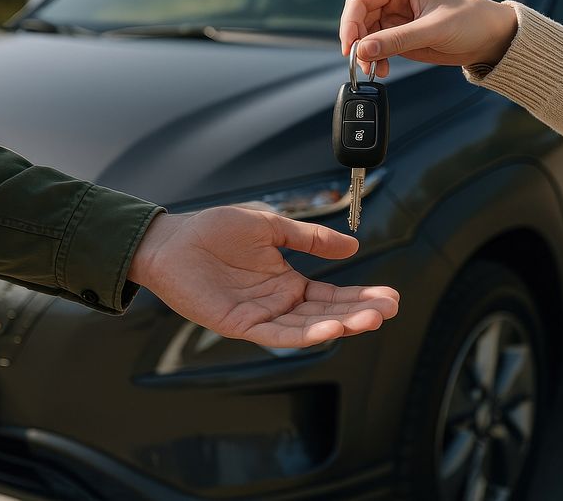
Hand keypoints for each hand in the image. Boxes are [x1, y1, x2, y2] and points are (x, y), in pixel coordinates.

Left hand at [129, 206, 398, 347]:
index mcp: (287, 281)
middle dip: (360, 312)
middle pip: (328, 314)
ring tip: (370, 319)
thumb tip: (353, 247)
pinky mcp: (241, 325)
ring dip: (340, 325)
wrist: (171, 240)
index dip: (361, 296)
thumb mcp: (271, 227)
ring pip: (308, 327)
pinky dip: (305, 335)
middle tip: (391, 309)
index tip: (391, 297)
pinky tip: (330, 330)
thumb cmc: (215, 230)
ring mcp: (261, 316)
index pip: (332, 295)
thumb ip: (309, 238)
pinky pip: (278, 335)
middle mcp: (278, 303)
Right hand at [340, 0, 517, 76]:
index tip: (350, 46)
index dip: (350, 23)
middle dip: (358, 43)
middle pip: (359, 20)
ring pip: (366, 36)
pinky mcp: (401, 37)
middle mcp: (394, 0)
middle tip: (362, 63)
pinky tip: (382, 69)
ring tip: (375, 70)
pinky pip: (378, 48)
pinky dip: (376, 60)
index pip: (360, 0)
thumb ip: (397, 39)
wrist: (492, 37)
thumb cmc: (470, 20)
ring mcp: (396, 20)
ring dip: (366, 54)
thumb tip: (364, 49)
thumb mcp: (433, 29)